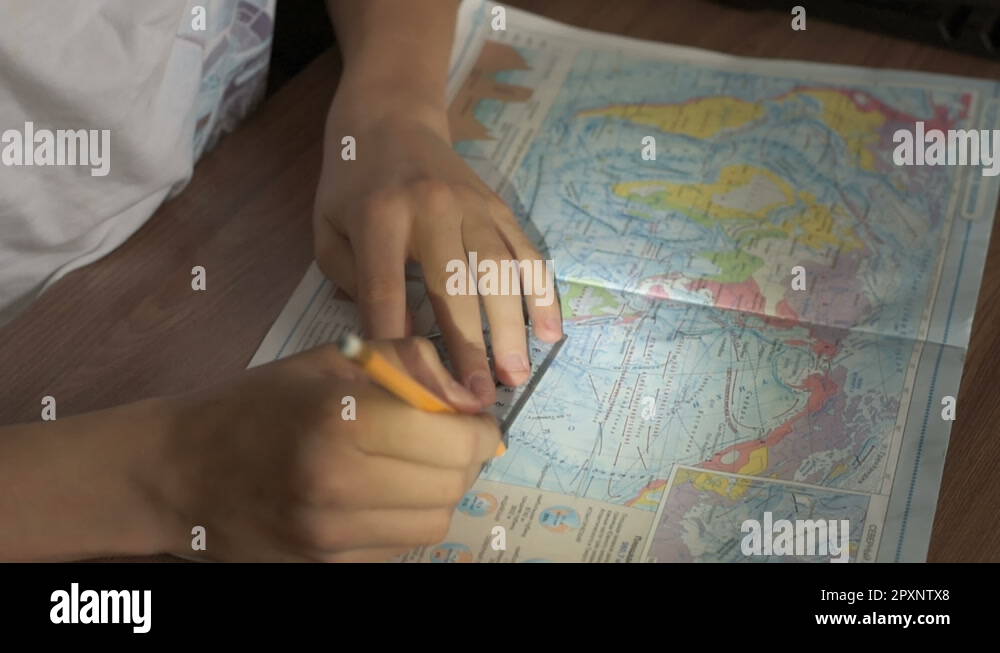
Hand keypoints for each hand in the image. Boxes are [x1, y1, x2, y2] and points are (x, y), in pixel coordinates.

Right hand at [154, 337, 500, 561]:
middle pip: (453, 484)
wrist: (178, 473)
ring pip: (434, 522)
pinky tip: (379, 494)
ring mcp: (329, 536)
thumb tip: (472, 397)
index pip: (455, 440)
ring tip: (410, 466)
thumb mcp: (331, 360)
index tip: (473, 421)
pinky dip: (405, 519)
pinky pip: (400, 547)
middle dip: (464, 458)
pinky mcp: (325, 567)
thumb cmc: (257, 405)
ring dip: (438, 492)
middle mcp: (338, 484)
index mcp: (340, 420)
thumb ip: (409, 364)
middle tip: (444, 439)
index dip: (479, 429)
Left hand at [312, 86, 562, 406]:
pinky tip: (551, 331)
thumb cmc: (352, 184)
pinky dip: (542, 293)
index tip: (411, 390)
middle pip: (455, 286)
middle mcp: (431, 209)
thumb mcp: (328, 230)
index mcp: (379, 217)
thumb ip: (354, 283)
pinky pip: (527, 253)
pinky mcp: (500, 206)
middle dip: (469, 347)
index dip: (397, 342)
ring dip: (512, 328)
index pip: (387, 289)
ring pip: (500, 272)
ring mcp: (473, 206)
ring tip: (516, 376)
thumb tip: (398, 336)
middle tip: (479, 397)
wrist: (392, 116)